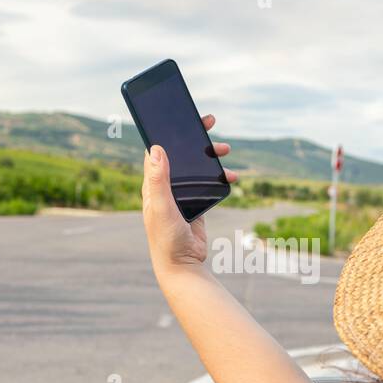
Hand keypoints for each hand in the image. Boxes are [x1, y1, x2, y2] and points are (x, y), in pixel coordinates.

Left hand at [141, 114, 236, 271]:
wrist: (181, 265)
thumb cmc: (166, 239)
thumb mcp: (161, 207)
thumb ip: (158, 180)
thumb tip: (155, 148)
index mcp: (152, 184)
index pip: (157, 150)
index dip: (166, 131)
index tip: (182, 117)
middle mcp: (165, 187)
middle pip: (180, 154)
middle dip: (195, 138)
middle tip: (210, 123)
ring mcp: (180, 195)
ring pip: (196, 167)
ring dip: (210, 157)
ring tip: (225, 151)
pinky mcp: (195, 205)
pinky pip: (208, 184)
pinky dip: (219, 177)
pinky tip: (230, 176)